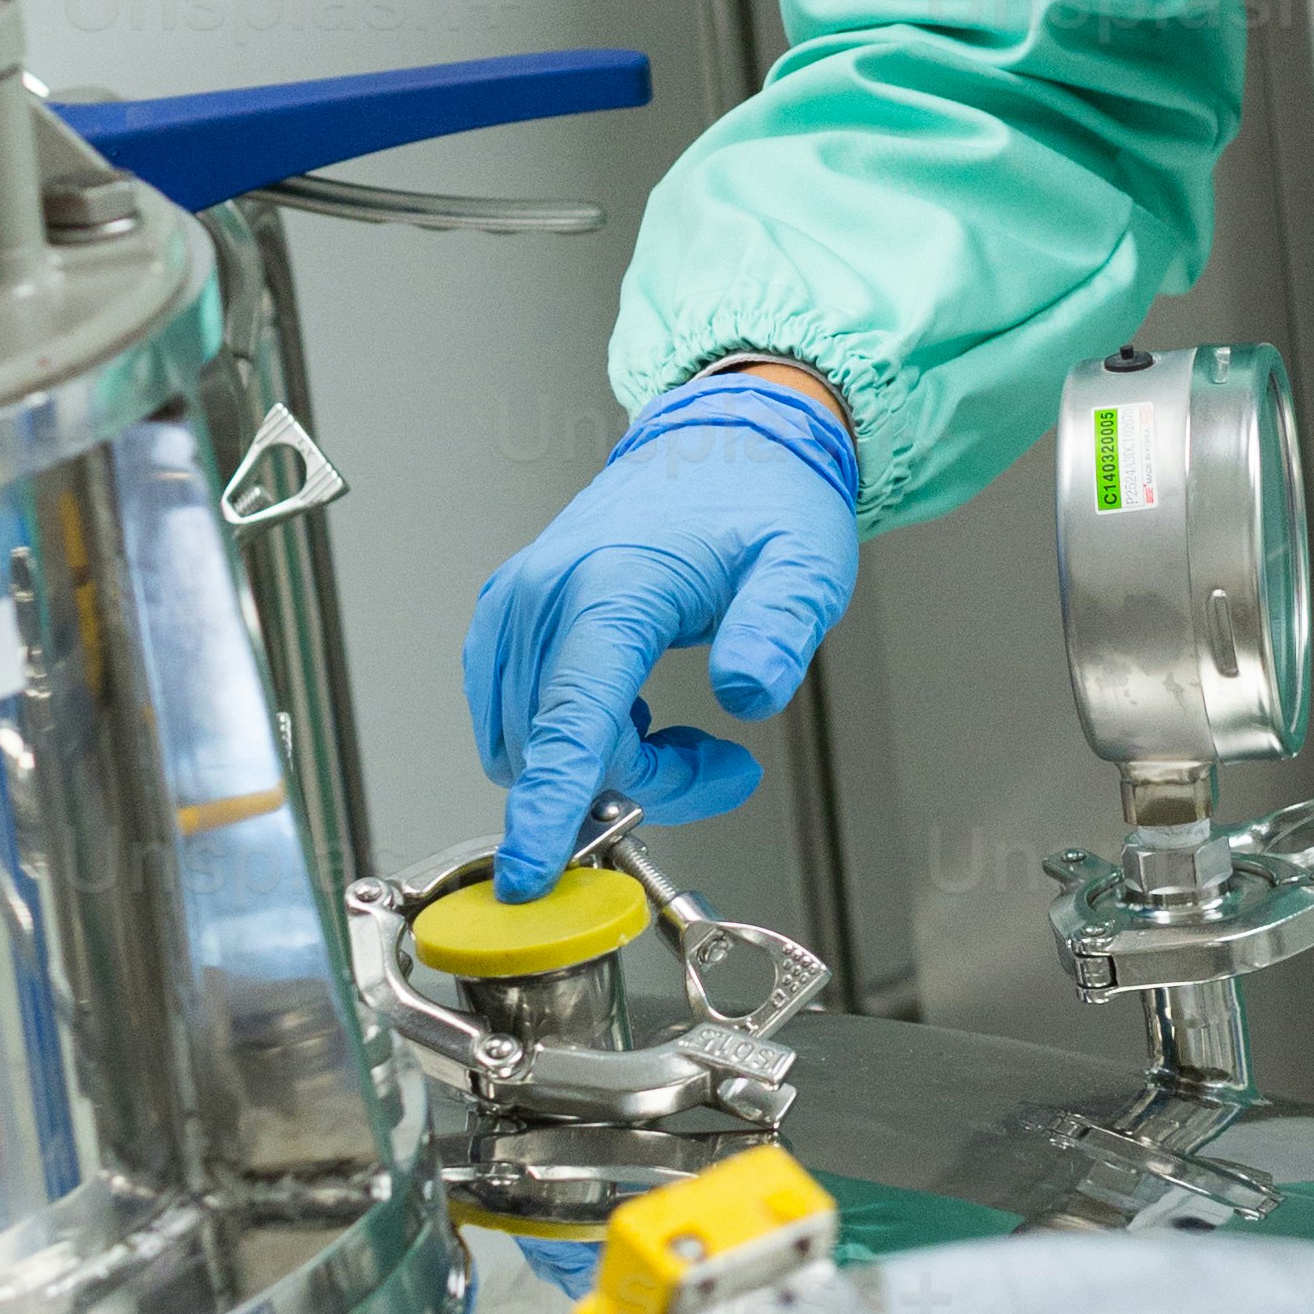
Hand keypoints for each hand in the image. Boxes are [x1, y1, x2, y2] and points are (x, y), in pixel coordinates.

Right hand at [460, 380, 859, 900]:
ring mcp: (518, 603)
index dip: (549, 806)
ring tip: (683, 731)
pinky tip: (631, 710)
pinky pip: (519, 713)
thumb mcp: (803, 566)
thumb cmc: (764, 498)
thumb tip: (749, 692)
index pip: (569, 718)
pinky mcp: (510, 615)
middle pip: (557, 745)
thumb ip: (778, 629)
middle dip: (633, 781)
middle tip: (720, 763)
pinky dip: (572, 734)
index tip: (529, 873)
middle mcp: (546, 594)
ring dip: (604, 762)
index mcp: (611, 586)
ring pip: (531, 740)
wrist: (725, 440)